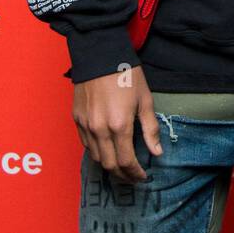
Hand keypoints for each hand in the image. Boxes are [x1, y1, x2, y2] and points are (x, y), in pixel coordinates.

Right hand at [73, 66, 162, 183]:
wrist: (100, 55)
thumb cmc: (126, 75)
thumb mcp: (145, 100)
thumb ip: (150, 129)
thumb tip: (157, 152)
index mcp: (119, 125)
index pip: (126, 161)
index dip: (135, 173)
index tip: (143, 177)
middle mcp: (99, 129)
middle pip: (109, 165)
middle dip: (123, 175)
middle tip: (133, 177)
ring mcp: (85, 125)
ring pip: (96, 157)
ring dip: (109, 166)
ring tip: (122, 167)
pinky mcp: (76, 119)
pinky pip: (86, 144)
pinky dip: (97, 153)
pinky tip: (107, 151)